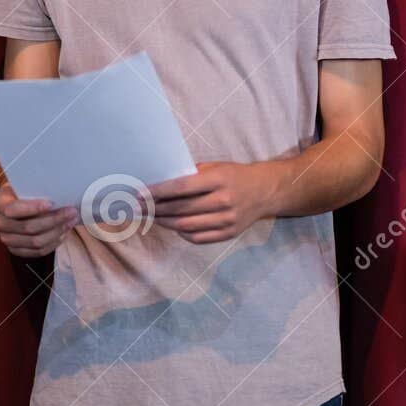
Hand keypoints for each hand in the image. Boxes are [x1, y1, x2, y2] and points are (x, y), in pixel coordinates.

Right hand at [0, 182, 76, 257]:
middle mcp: (0, 223)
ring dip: (57, 232)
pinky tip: (63, 233)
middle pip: (28, 228)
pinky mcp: (17, 250)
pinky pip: (38, 251)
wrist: (16, 202)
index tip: (51, 203)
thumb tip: (58, 191)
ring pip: (35, 242)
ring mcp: (7, 239)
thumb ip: (35, 187)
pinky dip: (53, 243)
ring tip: (71, 221)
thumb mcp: (25, 183)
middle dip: (54, 220)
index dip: (33, 208)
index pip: (13, 209)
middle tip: (71, 212)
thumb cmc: (24, 190)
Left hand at [149, 161, 280, 244]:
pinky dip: (181, 233)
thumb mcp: (216, 167)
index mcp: (220, 180)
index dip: (158, 192)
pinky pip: (198, 238)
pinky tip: (172, 226)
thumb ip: (192, 175)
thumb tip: (161, 183)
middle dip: (156, 209)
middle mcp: (225, 201)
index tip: (141, 194)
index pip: (182, 187)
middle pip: (181, 209)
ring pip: (186, 226)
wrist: (265, 191)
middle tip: (140, 208)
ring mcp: (228, 220)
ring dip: (164, 222)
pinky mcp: (229, 234)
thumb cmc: (235, 176)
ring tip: (152, 217)